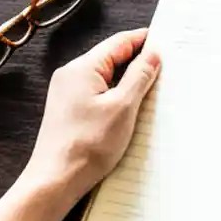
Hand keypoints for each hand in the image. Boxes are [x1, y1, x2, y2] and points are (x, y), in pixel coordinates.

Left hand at [19, 29, 160, 203]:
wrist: (55, 180)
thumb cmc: (86, 146)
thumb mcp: (123, 107)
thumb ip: (139, 76)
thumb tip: (152, 55)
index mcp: (82, 68)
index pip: (119, 42)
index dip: (144, 40)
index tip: (165, 42)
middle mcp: (71, 75)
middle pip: (111, 58)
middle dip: (138, 61)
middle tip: (165, 66)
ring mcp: (67, 93)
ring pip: (105, 76)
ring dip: (128, 80)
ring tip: (152, 87)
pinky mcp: (69, 109)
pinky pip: (97, 92)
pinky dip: (116, 94)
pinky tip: (131, 106)